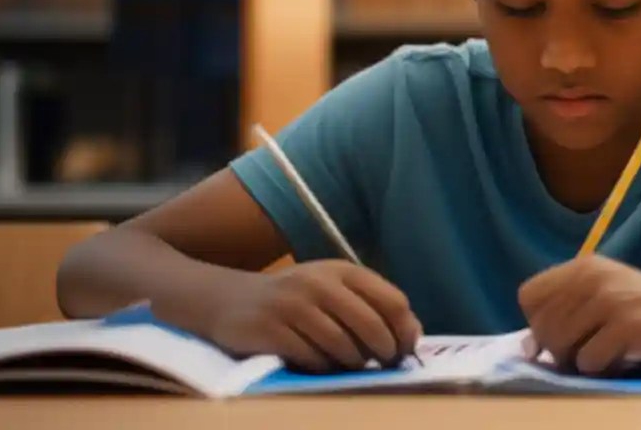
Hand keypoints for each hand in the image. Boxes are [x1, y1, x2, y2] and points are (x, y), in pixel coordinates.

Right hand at [203, 260, 422, 372]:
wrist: (227, 300)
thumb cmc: (292, 300)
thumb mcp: (331, 290)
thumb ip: (371, 306)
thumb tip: (413, 335)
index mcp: (343, 271)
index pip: (393, 300)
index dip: (405, 330)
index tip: (405, 350)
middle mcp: (320, 283)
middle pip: (372, 326)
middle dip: (384, 353)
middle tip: (382, 365)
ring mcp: (294, 305)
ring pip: (344, 347)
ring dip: (353, 364)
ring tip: (350, 365)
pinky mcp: (272, 330)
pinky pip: (313, 359)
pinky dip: (323, 368)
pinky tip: (320, 365)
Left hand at [518, 255, 640, 375]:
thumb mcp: (607, 305)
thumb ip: (567, 317)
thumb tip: (528, 348)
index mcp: (586, 265)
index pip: (528, 295)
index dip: (540, 322)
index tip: (568, 336)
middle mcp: (594, 274)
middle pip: (541, 327)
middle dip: (562, 351)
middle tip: (598, 351)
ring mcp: (611, 297)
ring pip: (560, 346)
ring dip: (583, 362)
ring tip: (615, 353)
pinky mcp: (628, 324)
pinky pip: (588, 362)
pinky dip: (606, 370)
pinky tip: (631, 358)